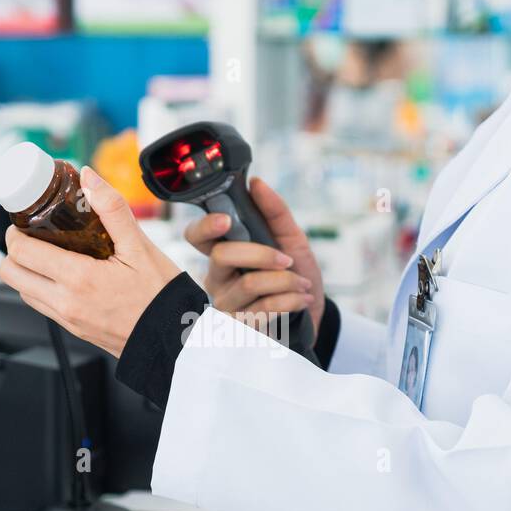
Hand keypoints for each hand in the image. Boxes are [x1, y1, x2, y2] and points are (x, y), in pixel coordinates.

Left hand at [0, 166, 180, 357]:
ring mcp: (68, 319)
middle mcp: (66, 302)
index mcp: (79, 278)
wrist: (175, 339)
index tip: (26, 220)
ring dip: (26, 270)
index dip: (15, 231)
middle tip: (33, 234)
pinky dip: (41, 287)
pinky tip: (65, 274)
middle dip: (14, 250)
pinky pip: (42, 306)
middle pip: (10, 273)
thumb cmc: (162, 296)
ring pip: (22, 291)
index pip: (21, 251)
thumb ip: (112, 208)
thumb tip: (89, 177)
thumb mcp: (140, 246)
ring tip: (49, 253)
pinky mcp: (74, 330)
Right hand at [184, 178, 324, 332]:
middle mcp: (218, 277)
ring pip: (247, 284)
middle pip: (222, 256)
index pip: (196, 236)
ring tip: (302, 284)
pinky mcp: (240, 327)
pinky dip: (290, 300)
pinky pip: (262, 308)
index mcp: (225, 251)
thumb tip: (255, 183)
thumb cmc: (297, 273)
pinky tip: (301, 300)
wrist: (314, 312)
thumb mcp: (292, 238)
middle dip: (261, 254)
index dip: (205, 226)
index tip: (226, 220)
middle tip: (288, 260)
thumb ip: (274, 212)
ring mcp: (226, 303)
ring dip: (285, 281)